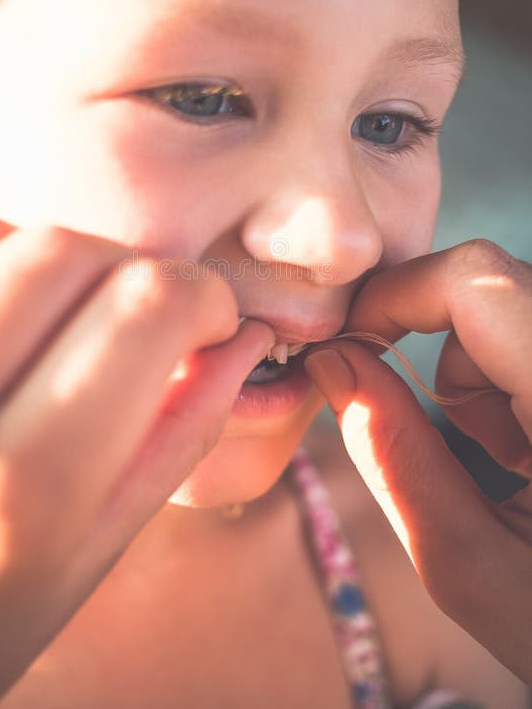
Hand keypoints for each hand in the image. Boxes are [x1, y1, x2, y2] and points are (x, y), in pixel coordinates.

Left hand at [0, 213, 273, 708]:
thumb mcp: (87, 557)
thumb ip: (174, 438)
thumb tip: (239, 341)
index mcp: (24, 491)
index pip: (144, 310)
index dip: (199, 295)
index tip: (205, 319)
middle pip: (65, 252)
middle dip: (127, 271)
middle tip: (134, 321)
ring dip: (49, 262)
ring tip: (55, 325)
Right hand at [303, 239, 531, 683]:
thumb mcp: (466, 562)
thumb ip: (392, 454)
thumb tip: (331, 361)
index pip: (478, 281)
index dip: (396, 295)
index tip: (351, 346)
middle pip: (492, 289)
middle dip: (437, 350)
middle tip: (436, 431)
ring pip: (513, 309)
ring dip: (480, 375)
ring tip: (505, 458)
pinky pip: (531, 337)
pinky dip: (510, 381)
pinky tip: (530, 451)